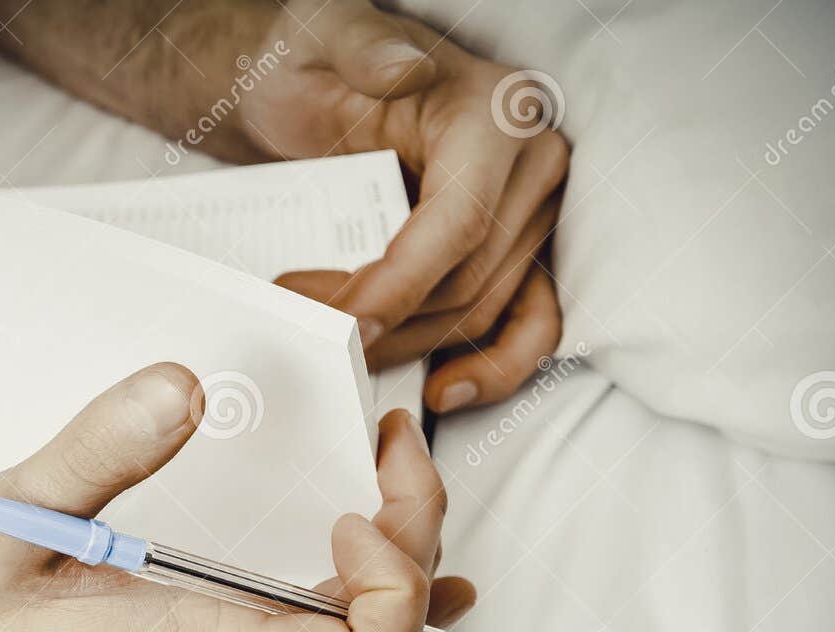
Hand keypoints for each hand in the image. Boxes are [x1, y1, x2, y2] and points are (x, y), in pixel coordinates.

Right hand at [0, 363, 474, 631]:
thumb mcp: (9, 521)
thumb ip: (99, 450)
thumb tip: (181, 387)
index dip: (399, 577)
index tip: (350, 506)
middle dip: (412, 540)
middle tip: (388, 448)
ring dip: (390, 571)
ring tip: (380, 485)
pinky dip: (356, 605)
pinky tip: (351, 563)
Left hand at [239, 0, 568, 412]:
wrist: (313, 86)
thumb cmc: (319, 60)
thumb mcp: (326, 33)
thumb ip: (362, 46)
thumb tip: (400, 70)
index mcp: (496, 116)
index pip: (457, 226)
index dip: (398, 287)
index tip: (341, 325)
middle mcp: (532, 166)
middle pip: (466, 283)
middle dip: (383, 321)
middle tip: (301, 322)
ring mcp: (533, 215)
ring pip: (481, 314)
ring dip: (405, 344)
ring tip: (332, 340)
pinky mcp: (521, 253)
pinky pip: (528, 326)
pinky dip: (490, 368)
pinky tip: (439, 392)